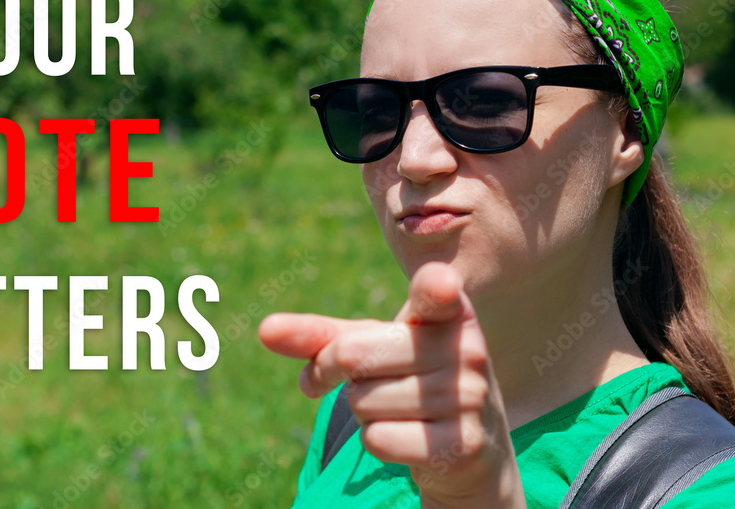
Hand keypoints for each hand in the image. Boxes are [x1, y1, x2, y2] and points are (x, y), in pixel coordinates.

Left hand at [258, 262, 525, 507]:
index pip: (437, 292)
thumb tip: (264, 329)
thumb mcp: (371, 349)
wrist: (468, 449)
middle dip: (333, 371)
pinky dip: (376, 441)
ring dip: (363, 411)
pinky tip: (408, 436)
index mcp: (449, 311)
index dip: (435, 288)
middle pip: (353, 354)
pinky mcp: (463, 444)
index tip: (440, 286)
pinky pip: (377, 439)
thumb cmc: (410, 379)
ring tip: (399, 408)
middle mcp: (467, 349)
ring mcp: (470, 398)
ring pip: (362, 402)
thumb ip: (320, 336)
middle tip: (356, 380)